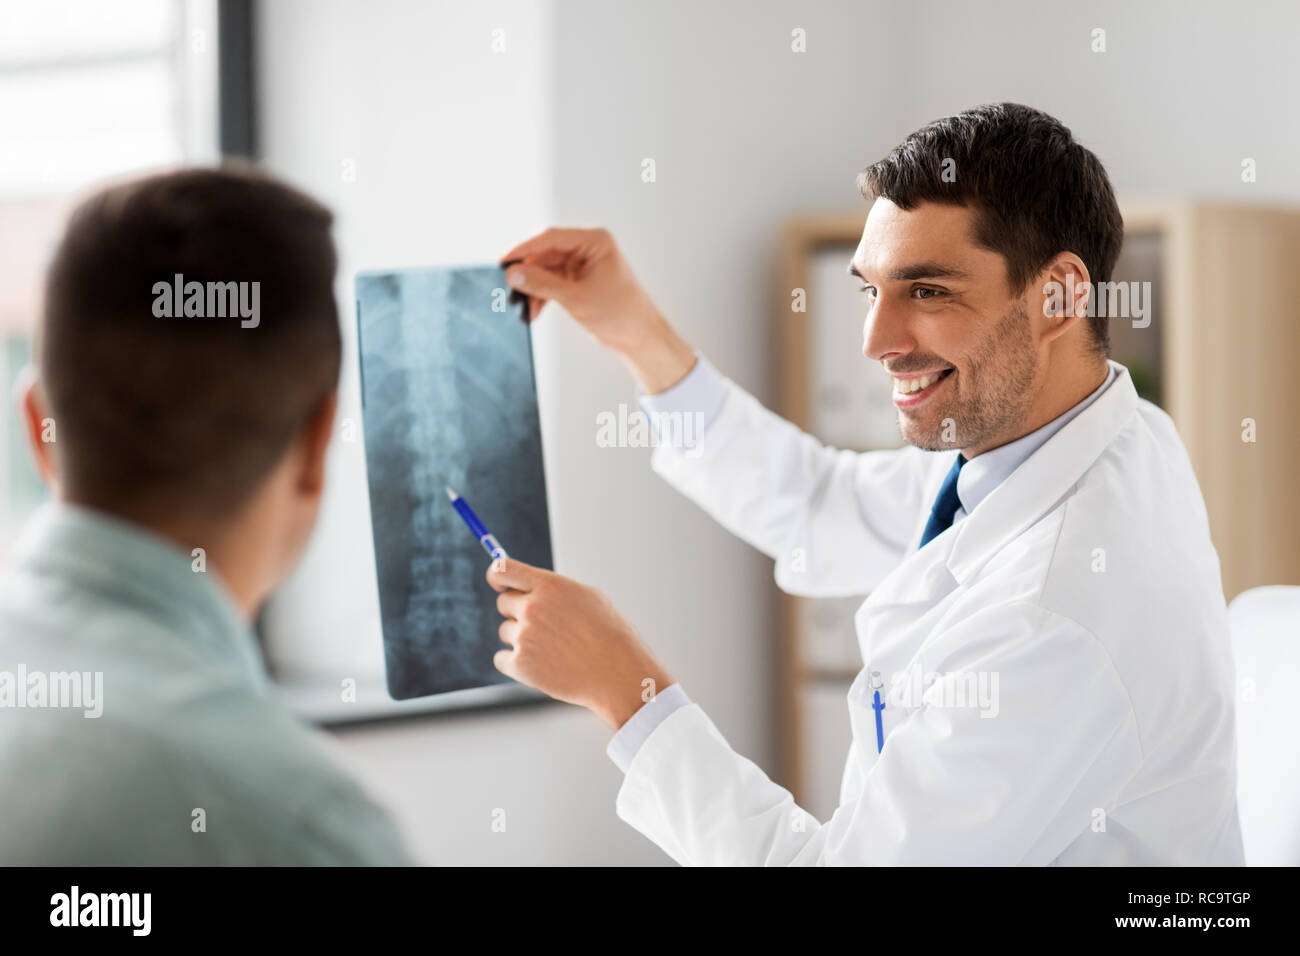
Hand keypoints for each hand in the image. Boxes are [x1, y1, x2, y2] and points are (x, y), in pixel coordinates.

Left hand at [486, 557, 673, 729]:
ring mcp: (525, 636)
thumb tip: (528, 586)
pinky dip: (516, 663)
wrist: (617, 673)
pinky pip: (501, 659)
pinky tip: (540, 666)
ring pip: (506, 631)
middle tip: (544, 626)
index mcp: (549, 585)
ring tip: (552, 649)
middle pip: (503, 602)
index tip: (498, 583)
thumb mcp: (587, 597)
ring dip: (521, 638)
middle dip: (518, 611)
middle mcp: (533, 607)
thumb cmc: (609, 635)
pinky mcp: (520, 664)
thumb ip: (552, 589)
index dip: (496, 575)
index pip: (503, 569)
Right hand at [499, 227, 695, 393]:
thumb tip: (513, 273)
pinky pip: (551, 283)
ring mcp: (582, 265)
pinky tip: (533, 311)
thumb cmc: (620, 313)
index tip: (504, 261)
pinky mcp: (578, 282)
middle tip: (509, 289)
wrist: (638, 337)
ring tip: (523, 308)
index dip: (525, 249)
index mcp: (595, 242)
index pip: (551, 237)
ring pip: (546, 271)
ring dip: (533, 289)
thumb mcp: (575, 298)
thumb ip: (542, 284)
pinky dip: (541, 296)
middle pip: (546, 254)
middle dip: (528, 274)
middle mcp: (588, 249)